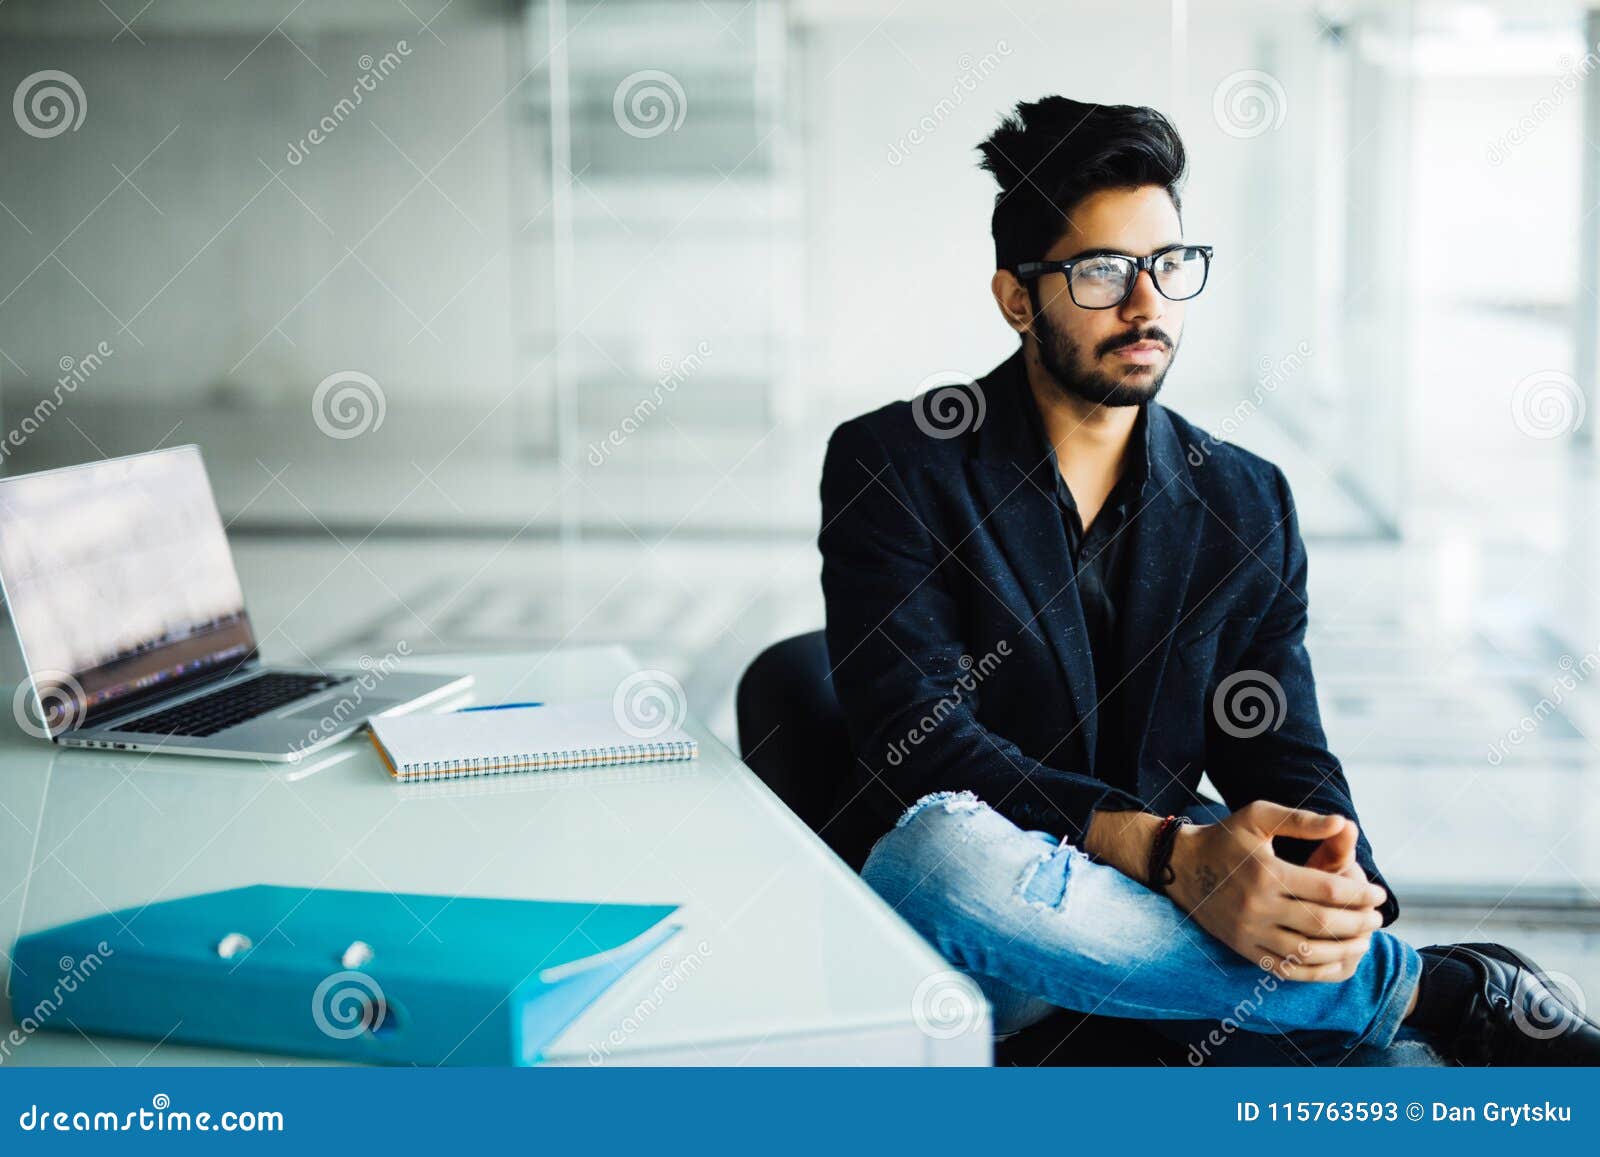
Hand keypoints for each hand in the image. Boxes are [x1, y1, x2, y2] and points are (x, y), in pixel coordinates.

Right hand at [1167, 801, 1386, 982]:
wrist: (1180, 865)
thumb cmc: (1226, 837)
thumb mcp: (1259, 816)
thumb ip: (1302, 821)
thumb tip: (1344, 824)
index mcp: (1265, 873)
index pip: (1327, 889)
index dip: (1360, 894)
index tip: (1379, 895)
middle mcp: (1257, 907)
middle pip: (1323, 923)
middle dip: (1358, 923)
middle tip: (1377, 919)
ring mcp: (1249, 932)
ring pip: (1308, 952)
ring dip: (1344, 950)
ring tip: (1363, 941)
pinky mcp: (1243, 948)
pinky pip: (1287, 969)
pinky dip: (1318, 972)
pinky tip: (1337, 961)